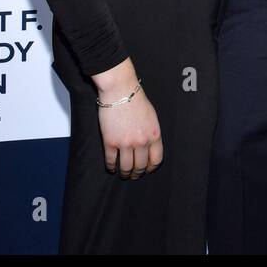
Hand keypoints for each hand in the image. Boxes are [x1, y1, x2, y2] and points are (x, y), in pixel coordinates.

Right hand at [92, 59, 162, 178]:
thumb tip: (150, 146)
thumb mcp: (152, 117)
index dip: (151, 168)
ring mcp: (126, 143)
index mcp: (154, 135)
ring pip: (126, 167)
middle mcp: (142, 142)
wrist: (120, 91)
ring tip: (124, 174)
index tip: (147, 170)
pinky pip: (111, 161)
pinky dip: (112, 167)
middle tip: (134, 175)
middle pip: (141, 166)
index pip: (156, 160)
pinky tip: (112, 168)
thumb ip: (152, 133)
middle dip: (137, 173)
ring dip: (125, 173)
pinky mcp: (111, 142)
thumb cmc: (137, 100)